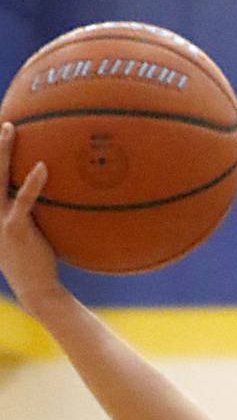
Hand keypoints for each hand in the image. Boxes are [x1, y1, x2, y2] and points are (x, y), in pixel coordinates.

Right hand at [0, 125, 61, 312]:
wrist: (37, 291)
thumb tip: (49, 188)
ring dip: (2, 152)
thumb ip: (29, 210)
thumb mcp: (28, 232)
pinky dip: (33, 183)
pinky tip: (42, 166)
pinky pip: (24, 201)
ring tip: (10, 128)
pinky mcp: (16, 230)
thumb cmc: (37, 262)